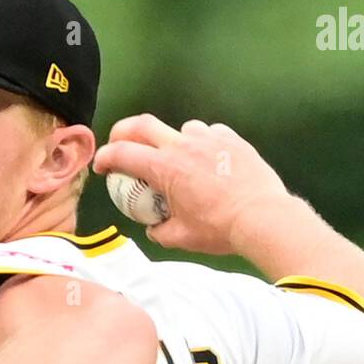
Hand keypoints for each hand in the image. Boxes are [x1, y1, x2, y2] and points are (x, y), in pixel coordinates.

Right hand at [93, 114, 291, 255]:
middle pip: (142, 124)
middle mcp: (182, 145)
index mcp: (164, 168)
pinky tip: (207, 162)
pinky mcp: (230, 138)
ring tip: (177, 161)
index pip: (122, 154)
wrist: (261, 216)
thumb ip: (160, 231)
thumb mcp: (182, 238)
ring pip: (179, 130)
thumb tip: (153, 227)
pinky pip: (208, 134)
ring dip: (170, 141)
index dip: (106, 158)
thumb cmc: (219, 229)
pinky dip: (200, 145)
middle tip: (121, 144)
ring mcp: (208, 138)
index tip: (102, 166)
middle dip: (124, 131)